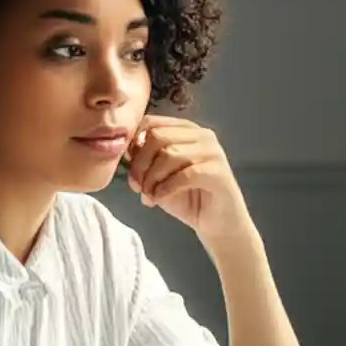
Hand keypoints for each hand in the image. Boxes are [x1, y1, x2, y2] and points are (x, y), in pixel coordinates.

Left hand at [124, 114, 253, 243]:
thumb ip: (145, 159)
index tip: (128, 166)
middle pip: (158, 137)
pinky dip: (166, 188)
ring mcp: (213, 152)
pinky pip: (184, 175)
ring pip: (169, 154)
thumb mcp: (159, 177)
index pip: (152, 122)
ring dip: (152, 178)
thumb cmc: (189, 198)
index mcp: (187, 130)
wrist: (217, 223)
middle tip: (136, 186)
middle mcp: (202, 135)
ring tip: (148, 195)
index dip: (134, 143)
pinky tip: (159, 199)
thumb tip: (128, 148)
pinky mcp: (218, 172)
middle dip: (141, 164)